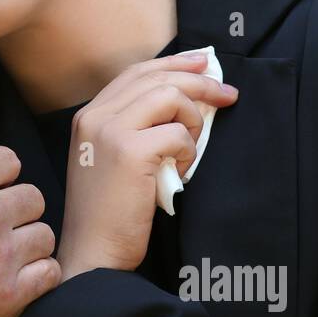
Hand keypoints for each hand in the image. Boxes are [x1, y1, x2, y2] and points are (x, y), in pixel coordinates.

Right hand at [0, 90, 59, 316]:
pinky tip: (19, 273)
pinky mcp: (5, 295)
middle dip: (16, 203)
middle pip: (30, 196)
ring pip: (42, 234)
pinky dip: (38, 273)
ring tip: (9, 246)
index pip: (7, 160)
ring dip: (27, 237)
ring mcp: (1, 255)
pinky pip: (47, 274)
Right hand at [59, 52, 237, 279]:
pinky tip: (179, 172)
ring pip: (170, 96)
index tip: (204, 64)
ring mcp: (110, 131)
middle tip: (228, 95)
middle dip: (200, 82)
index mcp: (89, 116)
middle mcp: (95, 116)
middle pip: (156, 77)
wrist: (93, 253)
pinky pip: (177, 134)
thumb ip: (136, 128)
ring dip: (193, 121)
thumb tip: (186, 100)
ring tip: (189, 150)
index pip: (136, 73)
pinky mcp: (130, 152)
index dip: (174, 63)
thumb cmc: (109, 214)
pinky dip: (188, 151)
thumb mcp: (113, 160)